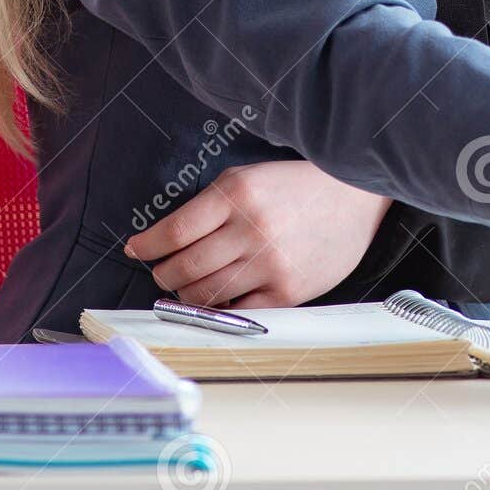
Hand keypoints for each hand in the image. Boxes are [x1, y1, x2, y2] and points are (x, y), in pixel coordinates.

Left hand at [123, 160, 392, 308]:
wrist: (354, 195)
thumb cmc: (296, 185)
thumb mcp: (248, 178)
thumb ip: (210, 206)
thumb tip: (167, 240)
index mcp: (236, 193)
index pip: (174, 231)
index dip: (147, 245)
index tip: (135, 249)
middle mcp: (250, 229)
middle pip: (184, 267)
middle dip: (162, 274)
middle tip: (159, 272)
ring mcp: (270, 263)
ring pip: (205, 294)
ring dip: (184, 295)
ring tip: (183, 287)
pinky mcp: (288, 292)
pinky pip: (237, 311)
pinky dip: (218, 310)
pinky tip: (213, 302)